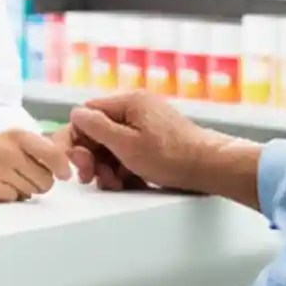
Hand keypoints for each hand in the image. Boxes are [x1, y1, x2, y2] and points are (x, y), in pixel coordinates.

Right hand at [0, 130, 71, 201]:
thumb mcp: (7, 141)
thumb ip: (33, 150)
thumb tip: (61, 167)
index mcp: (18, 136)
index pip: (52, 153)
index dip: (62, 167)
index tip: (65, 175)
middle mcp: (11, 150)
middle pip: (46, 179)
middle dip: (40, 184)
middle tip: (25, 180)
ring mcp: (0, 169)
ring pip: (32, 191)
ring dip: (24, 191)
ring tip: (7, 181)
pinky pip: (14, 199)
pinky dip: (10, 197)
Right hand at [67, 91, 227, 193]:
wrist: (209, 167)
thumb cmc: (171, 156)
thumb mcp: (126, 144)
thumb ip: (97, 127)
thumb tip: (76, 113)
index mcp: (129, 102)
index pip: (88, 114)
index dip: (79, 139)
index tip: (80, 162)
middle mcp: (137, 109)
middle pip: (99, 131)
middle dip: (94, 156)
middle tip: (93, 177)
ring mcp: (147, 124)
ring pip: (113, 144)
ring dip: (108, 166)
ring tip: (115, 183)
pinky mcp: (154, 139)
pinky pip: (129, 150)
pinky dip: (124, 166)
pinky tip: (128, 181)